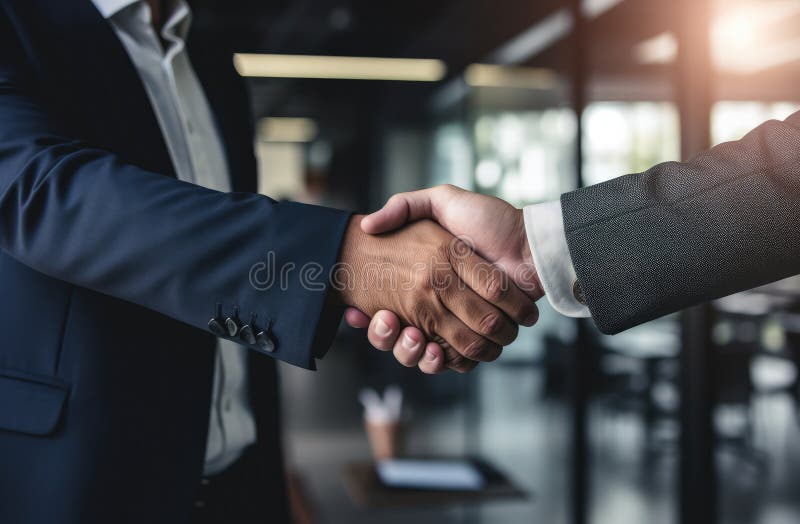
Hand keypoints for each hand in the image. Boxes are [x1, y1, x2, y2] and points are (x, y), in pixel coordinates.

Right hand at [336, 215, 537, 372]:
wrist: (530, 245)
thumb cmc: (490, 220)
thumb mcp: (442, 201)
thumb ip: (404, 205)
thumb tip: (367, 224)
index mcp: (423, 279)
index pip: (383, 304)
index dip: (367, 315)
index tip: (356, 314)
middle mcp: (434, 304)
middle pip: (397, 335)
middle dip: (385, 336)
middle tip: (387, 321)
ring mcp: (454, 324)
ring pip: (420, 354)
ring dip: (409, 352)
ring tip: (414, 337)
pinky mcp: (476, 338)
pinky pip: (452, 362)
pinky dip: (441, 362)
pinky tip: (435, 350)